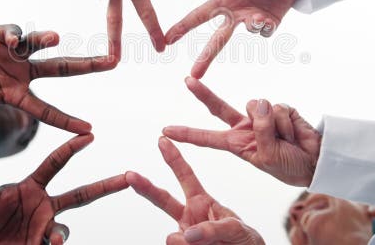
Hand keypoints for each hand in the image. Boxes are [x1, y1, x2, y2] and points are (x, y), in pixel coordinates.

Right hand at [0, 24, 115, 140]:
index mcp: (17, 93)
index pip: (48, 110)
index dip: (67, 120)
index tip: (89, 129)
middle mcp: (23, 72)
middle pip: (62, 69)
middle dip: (88, 66)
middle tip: (113, 62)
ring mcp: (15, 52)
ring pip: (38, 46)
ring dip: (45, 40)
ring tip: (55, 38)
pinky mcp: (2, 33)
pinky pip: (13, 34)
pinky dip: (14, 37)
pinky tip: (13, 40)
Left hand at [0, 134, 127, 244]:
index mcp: (33, 186)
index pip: (56, 163)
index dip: (72, 148)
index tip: (90, 134)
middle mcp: (46, 204)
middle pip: (82, 194)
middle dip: (105, 186)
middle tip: (126, 178)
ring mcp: (46, 225)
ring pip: (65, 228)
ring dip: (60, 234)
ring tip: (54, 242)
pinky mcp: (43, 243)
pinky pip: (53, 244)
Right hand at [126, 137, 264, 244]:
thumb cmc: (245, 243)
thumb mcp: (238, 230)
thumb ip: (214, 229)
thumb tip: (183, 235)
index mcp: (203, 202)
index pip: (186, 176)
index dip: (174, 158)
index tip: (162, 140)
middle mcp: (189, 216)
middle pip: (163, 199)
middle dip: (146, 187)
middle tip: (130, 175)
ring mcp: (184, 235)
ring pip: (173, 238)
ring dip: (188, 243)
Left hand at [162, 78, 320, 185]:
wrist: (315, 160)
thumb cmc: (288, 166)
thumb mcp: (267, 157)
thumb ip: (260, 130)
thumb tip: (257, 102)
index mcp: (236, 144)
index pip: (207, 138)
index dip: (187, 134)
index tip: (166, 132)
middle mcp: (245, 127)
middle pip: (218, 107)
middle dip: (202, 94)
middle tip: (187, 80)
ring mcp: (261, 116)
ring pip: (258, 107)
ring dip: (274, 125)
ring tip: (285, 139)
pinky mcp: (279, 108)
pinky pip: (278, 107)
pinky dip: (287, 122)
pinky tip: (293, 132)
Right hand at [165, 0, 303, 77]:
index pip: (199, 15)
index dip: (182, 27)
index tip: (166, 39)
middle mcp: (235, 12)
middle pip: (217, 39)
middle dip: (205, 57)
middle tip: (194, 75)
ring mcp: (251, 19)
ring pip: (248, 32)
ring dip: (253, 25)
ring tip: (259, 14)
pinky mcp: (269, 22)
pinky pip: (264, 31)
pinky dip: (266, 26)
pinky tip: (269, 16)